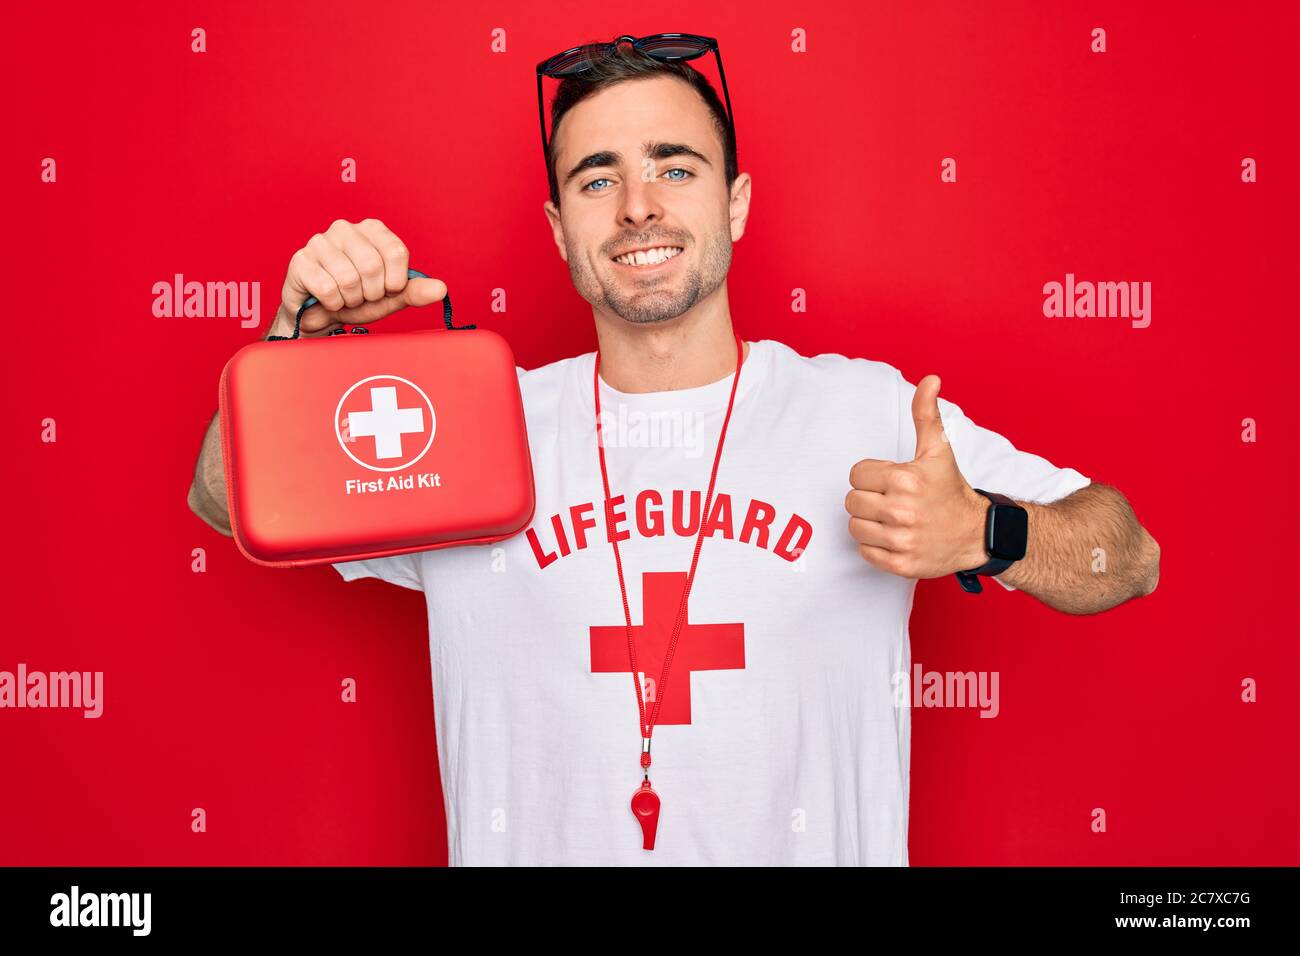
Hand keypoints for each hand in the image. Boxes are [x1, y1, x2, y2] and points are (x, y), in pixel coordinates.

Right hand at [272, 218, 446, 335]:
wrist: (321, 316)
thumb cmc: (357, 299)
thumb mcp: (391, 297)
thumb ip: (416, 291)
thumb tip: (441, 289)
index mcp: (372, 230)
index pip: (396, 252)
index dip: (395, 281)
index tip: (386, 288)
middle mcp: (345, 228)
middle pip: (372, 266)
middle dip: (372, 293)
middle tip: (362, 295)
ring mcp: (320, 242)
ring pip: (349, 279)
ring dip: (351, 300)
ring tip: (345, 297)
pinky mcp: (301, 260)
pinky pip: (328, 289)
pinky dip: (333, 303)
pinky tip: (328, 299)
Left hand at [844, 374, 988, 578]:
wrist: (976, 533)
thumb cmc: (950, 489)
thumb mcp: (939, 449)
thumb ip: (926, 414)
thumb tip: (930, 379)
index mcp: (905, 479)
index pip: (856, 475)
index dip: (871, 476)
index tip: (891, 481)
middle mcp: (902, 510)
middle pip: (851, 501)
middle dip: (868, 499)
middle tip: (891, 500)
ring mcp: (901, 540)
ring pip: (854, 527)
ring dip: (869, 523)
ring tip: (893, 519)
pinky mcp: (900, 564)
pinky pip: (865, 552)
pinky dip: (876, 546)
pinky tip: (896, 537)